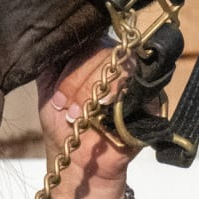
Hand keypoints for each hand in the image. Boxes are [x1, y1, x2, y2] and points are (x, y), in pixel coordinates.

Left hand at [36, 39, 138, 198]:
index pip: (86, 39)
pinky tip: (101, 113)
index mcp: (92, 54)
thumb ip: (50, 59)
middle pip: (101, 50)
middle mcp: (116, 61)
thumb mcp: (47, 87)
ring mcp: (135, 78)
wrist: (77, 162)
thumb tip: (49, 36)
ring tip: (79, 116)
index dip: (70, 68)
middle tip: (66, 110)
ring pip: (117, 65)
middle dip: (77, 83)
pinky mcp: (152, 98)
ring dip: (91, 92)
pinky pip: (137, 86)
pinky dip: (115, 98)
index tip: (56, 99)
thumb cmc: (62, 126)